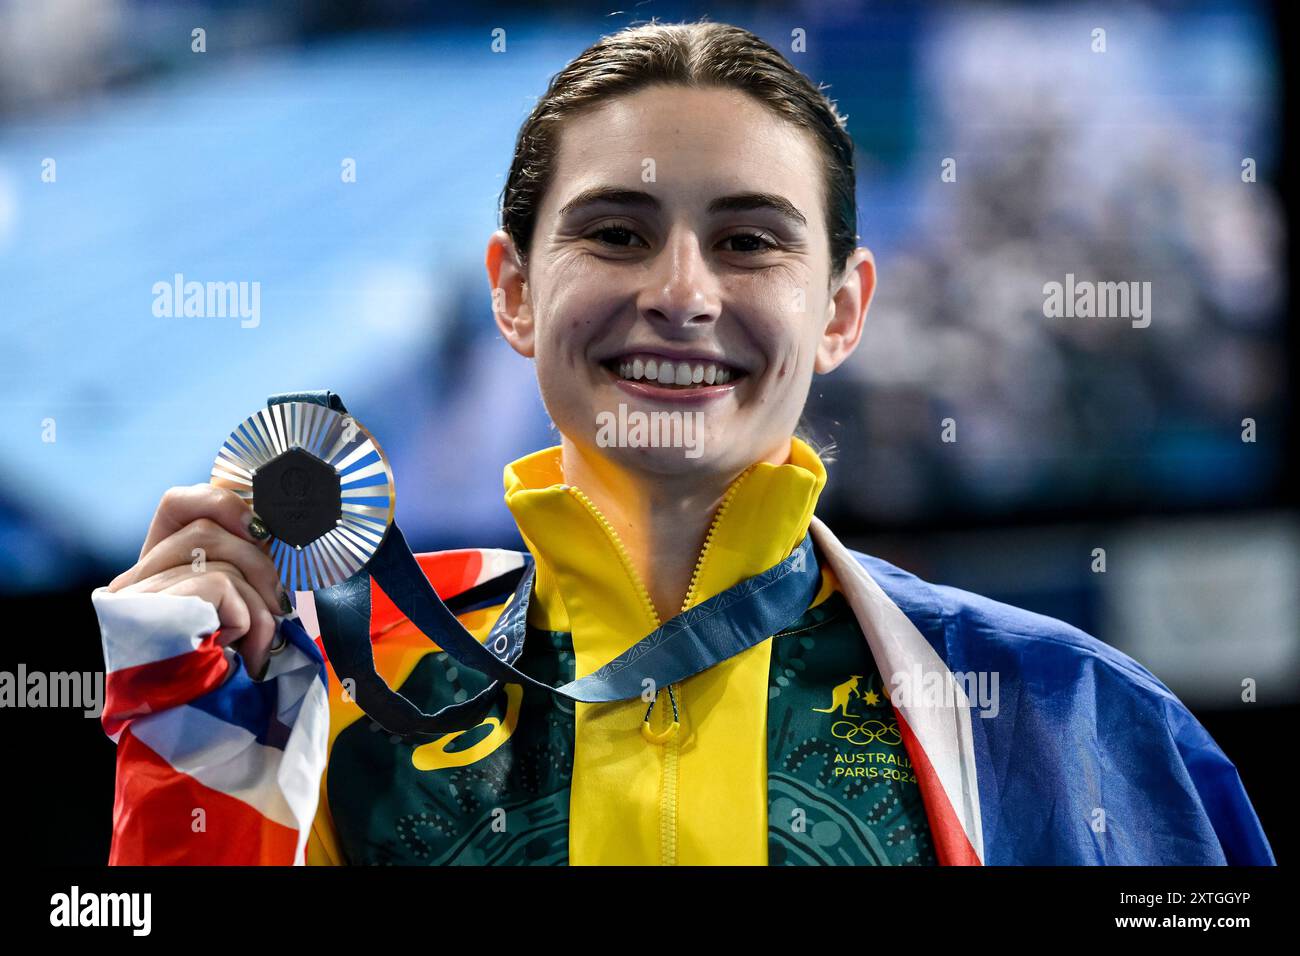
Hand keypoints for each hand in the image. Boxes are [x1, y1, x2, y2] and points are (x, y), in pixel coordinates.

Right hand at [106, 483, 289, 679]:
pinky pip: (221, 582)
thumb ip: (246, 569)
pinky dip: (248, 617)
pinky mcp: (152, 612)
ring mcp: (138, 598)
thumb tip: (271, 523)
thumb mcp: (247, 614)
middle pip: (207, 524)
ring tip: (257, 644)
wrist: (215, 743)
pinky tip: (240, 653)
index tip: (261, 528)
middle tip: (278, 606)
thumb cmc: (238, 685)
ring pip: (217, 551)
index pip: (178, 504)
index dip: (220, 500)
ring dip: (258, 598)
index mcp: (159, 578)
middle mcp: (137, 584)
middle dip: (260, 562)